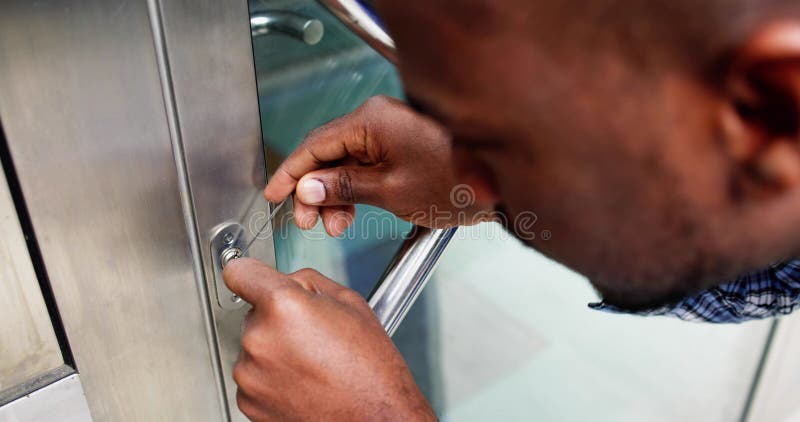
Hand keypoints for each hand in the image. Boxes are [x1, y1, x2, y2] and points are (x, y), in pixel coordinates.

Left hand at [223, 258, 436, 420]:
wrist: (374, 419)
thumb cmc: (370, 369)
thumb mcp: (350, 303)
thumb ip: (308, 281)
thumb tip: (287, 280)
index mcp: (283, 307)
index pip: (239, 271)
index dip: (251, 273)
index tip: (254, 277)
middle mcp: (259, 339)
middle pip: (254, 312)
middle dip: (277, 318)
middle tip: (312, 333)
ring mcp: (250, 373)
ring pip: (255, 346)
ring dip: (275, 349)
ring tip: (312, 362)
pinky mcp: (248, 401)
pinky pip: (254, 375)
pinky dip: (272, 376)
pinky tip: (303, 381)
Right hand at [264, 95, 493, 235]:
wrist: (503, 186)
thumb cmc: (457, 184)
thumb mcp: (391, 192)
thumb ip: (343, 187)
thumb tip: (309, 187)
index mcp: (371, 121)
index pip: (314, 145)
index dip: (290, 173)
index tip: (274, 194)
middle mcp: (379, 119)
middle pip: (329, 153)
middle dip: (314, 189)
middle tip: (308, 222)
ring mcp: (392, 131)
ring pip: (347, 162)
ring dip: (336, 193)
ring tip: (337, 225)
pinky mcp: (404, 145)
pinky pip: (367, 164)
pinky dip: (356, 188)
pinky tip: (352, 212)